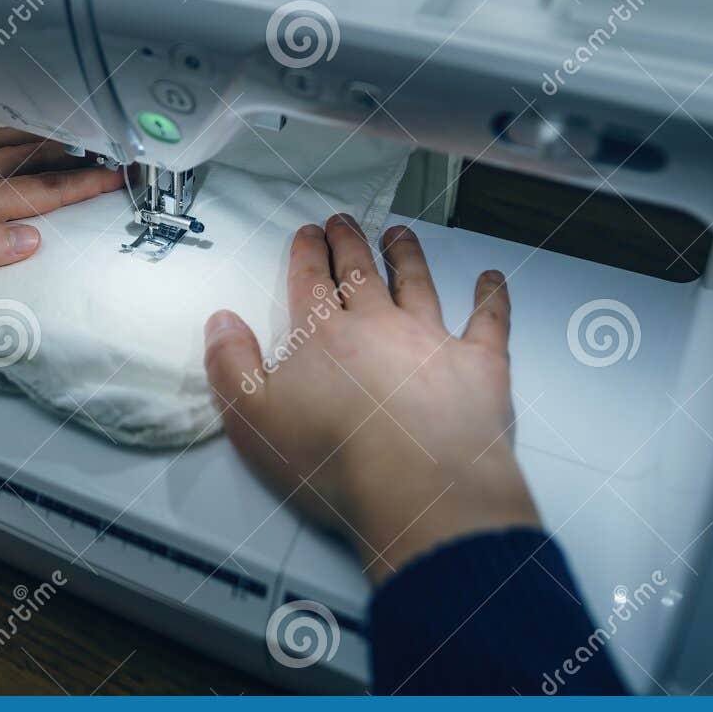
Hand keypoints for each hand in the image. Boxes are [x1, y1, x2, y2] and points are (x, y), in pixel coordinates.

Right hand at [203, 214, 539, 582]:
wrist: (418, 490)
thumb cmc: (333, 461)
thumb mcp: (253, 419)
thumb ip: (230, 365)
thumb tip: (221, 322)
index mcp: (322, 335)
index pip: (309, 279)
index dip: (306, 252)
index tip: (307, 233)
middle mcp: (378, 324)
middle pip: (360, 272)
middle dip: (349, 242)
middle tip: (343, 221)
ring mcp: (431, 339)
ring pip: (417, 283)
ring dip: (406, 256)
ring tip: (399, 235)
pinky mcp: (479, 365)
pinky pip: (488, 320)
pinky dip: (491, 296)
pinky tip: (491, 279)